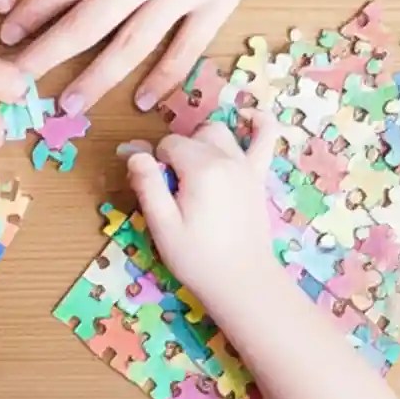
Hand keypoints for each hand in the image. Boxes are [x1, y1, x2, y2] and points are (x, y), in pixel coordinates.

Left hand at [1, 0, 311, 113]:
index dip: (32, 14)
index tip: (7, 36)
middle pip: (87, 23)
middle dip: (47, 56)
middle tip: (19, 82)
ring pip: (131, 45)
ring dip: (96, 79)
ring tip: (70, 105)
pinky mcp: (219, 1)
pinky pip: (188, 48)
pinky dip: (165, 77)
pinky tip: (143, 99)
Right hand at [126, 115, 280, 302]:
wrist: (242, 282)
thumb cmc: (197, 257)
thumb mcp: (162, 225)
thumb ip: (148, 184)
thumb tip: (134, 153)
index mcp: (200, 168)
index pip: (168, 145)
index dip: (156, 164)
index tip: (158, 191)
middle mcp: (226, 159)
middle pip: (191, 137)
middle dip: (176, 153)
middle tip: (172, 188)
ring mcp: (246, 166)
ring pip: (219, 132)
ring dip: (202, 141)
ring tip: (193, 167)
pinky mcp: (258, 177)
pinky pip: (266, 139)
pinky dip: (260, 123)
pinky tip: (250, 116)